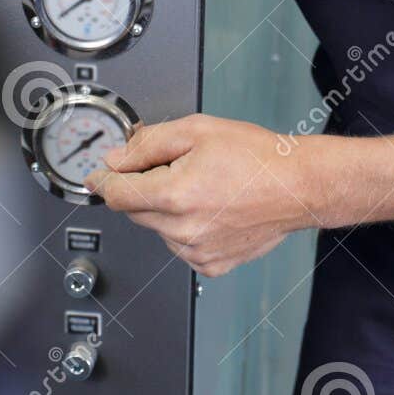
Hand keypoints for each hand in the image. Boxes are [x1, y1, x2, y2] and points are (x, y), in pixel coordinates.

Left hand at [83, 113, 317, 276]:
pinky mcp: (210, 264)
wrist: (298, 186)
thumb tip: (116, 158)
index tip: (96, 176)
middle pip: (135, 210)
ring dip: (166, 209)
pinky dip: (186, 228)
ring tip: (203, 187)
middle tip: (174, 167)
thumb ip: (148, 143)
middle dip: (144, 188)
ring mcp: (197, 251)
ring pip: (158, 228)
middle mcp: (183, 229)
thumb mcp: (197, 130)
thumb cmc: (258, 158)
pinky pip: (180, 245)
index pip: (116, 194)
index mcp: (175, 195)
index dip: (103, 181)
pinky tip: (212, 208)